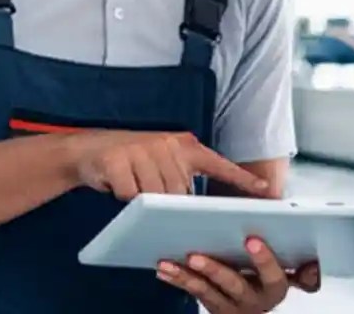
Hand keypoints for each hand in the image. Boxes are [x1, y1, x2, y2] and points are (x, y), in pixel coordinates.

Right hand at [67, 130, 268, 199]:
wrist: (88, 149)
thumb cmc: (130, 161)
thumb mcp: (161, 161)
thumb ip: (180, 177)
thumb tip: (193, 210)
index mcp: (182, 145)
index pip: (217, 163)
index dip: (241, 178)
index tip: (264, 190)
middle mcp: (165, 143)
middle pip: (179, 193)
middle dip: (168, 204)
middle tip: (152, 199)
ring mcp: (140, 149)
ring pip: (155, 196)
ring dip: (145, 202)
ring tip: (133, 187)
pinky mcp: (117, 159)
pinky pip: (130, 196)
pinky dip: (124, 198)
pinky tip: (117, 184)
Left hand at [156, 237, 320, 312]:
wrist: (252, 307)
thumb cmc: (267, 274)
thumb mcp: (282, 266)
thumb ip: (291, 253)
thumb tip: (292, 223)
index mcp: (275, 287)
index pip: (275, 276)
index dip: (264, 260)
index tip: (251, 239)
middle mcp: (255, 301)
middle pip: (236, 286)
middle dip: (215, 270)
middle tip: (196, 255)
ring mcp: (232, 307)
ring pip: (208, 292)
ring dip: (187, 276)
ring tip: (170, 262)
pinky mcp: (213, 307)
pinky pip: (194, 293)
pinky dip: (177, 279)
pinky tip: (164, 268)